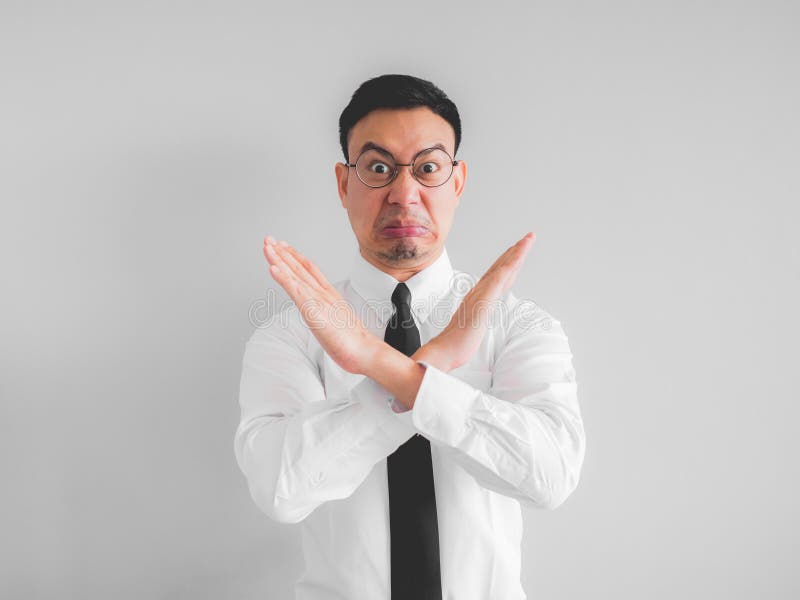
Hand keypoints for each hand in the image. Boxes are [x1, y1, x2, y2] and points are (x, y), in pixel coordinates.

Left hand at [263, 236, 379, 373]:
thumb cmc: (352, 341)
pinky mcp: (312, 309)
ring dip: (279, 259)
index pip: (309, 270)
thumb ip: (331, 315)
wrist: (362, 350)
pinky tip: (272, 268)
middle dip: (283, 253)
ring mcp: (317, 300)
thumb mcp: (338, 323)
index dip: (295, 257)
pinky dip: (283, 277)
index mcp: (328, 295)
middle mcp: (322, 293)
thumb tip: (324, 315)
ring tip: (267, 246)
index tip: (283, 247)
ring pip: (295, 274)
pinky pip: (294, 290)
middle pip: (299, 268)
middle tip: (269, 239)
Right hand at [416, 232, 534, 370]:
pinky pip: (500, 278)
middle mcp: (478, 292)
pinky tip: (518, 256)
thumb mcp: (468, 330)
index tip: (516, 252)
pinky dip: (510, 265)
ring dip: (516, 252)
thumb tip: (474, 323)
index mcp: (476, 298)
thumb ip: (472, 322)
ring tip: (527, 240)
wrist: (443, 350)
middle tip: (526, 239)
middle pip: (499, 266)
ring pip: (502, 267)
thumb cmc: (454, 344)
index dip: (506, 263)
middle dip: (514, 252)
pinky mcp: (484, 300)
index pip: (494, 276)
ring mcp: (481, 295)